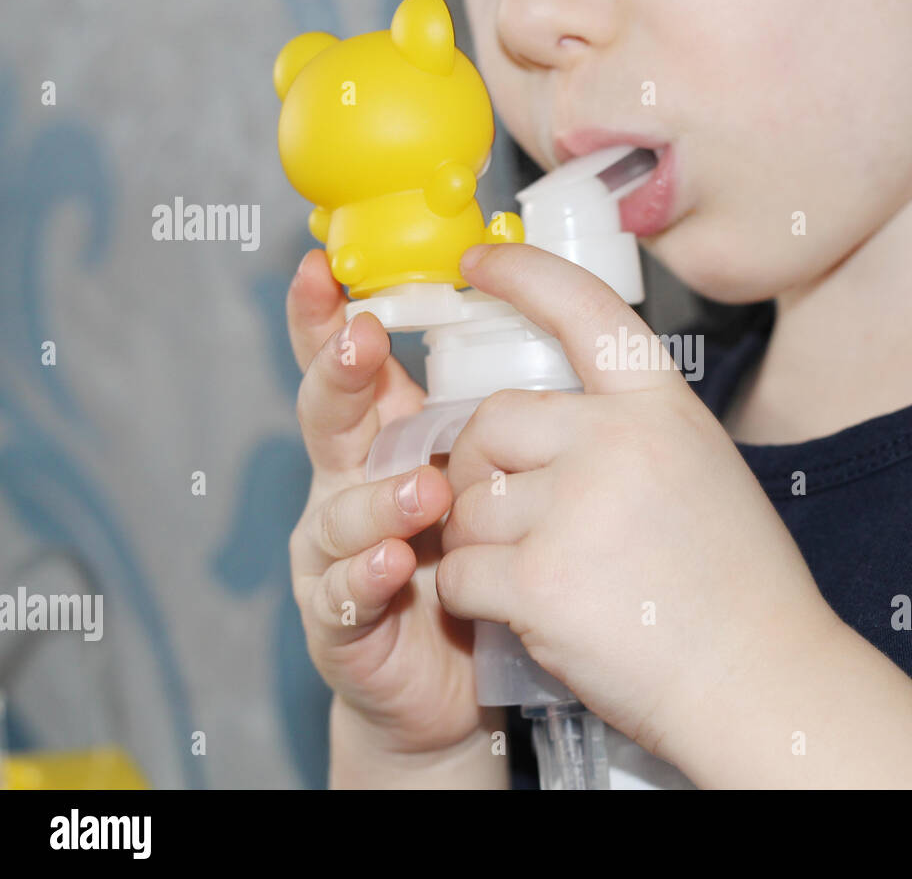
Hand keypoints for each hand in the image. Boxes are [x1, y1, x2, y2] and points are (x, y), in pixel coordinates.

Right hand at [285, 250, 488, 764]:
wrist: (451, 682)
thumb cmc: (475, 562)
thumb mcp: (481, 478)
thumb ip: (492, 417)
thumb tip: (551, 324)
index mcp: (385, 439)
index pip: (351, 367)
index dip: (328, 318)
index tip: (322, 266)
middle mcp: (347, 485)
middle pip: (327, 419)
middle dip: (338, 376)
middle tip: (362, 342)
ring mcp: (333, 553)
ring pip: (339, 511)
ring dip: (377, 496)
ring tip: (423, 490)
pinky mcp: (339, 621)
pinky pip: (342, 594)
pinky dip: (365, 577)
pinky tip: (392, 564)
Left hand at [436, 243, 838, 764]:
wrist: (762, 683)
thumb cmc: (739, 590)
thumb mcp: (703, 473)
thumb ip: (632, 434)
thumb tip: (547, 422)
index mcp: (663, 409)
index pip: (584, 308)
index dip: (524, 274)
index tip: (479, 259)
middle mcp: (619, 441)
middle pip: (492, 420)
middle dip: (480, 465)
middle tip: (506, 513)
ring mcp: (578, 507)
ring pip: (467, 500)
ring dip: (479, 539)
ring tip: (535, 577)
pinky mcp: (541, 579)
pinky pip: (459, 569)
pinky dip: (472, 596)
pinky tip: (519, 613)